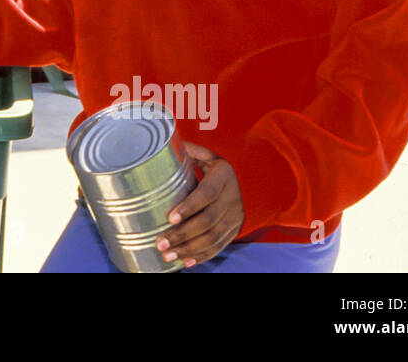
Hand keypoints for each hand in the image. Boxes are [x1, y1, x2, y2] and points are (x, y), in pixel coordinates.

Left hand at [156, 142, 244, 268]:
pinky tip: (186, 262)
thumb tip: (163, 145)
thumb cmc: (216, 169)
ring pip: (213, 238)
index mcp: (223, 177)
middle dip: (183, 234)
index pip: (206, 194)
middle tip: (161, 243)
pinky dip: (202, 256)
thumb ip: (189, 151)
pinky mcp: (234, 231)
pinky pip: (219, 246)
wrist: (247, 182)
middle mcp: (232, 198)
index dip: (188, 207)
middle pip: (208, 221)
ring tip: (167, 255)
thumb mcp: (208, 156)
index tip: (169, 218)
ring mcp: (235, 217)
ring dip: (189, 249)